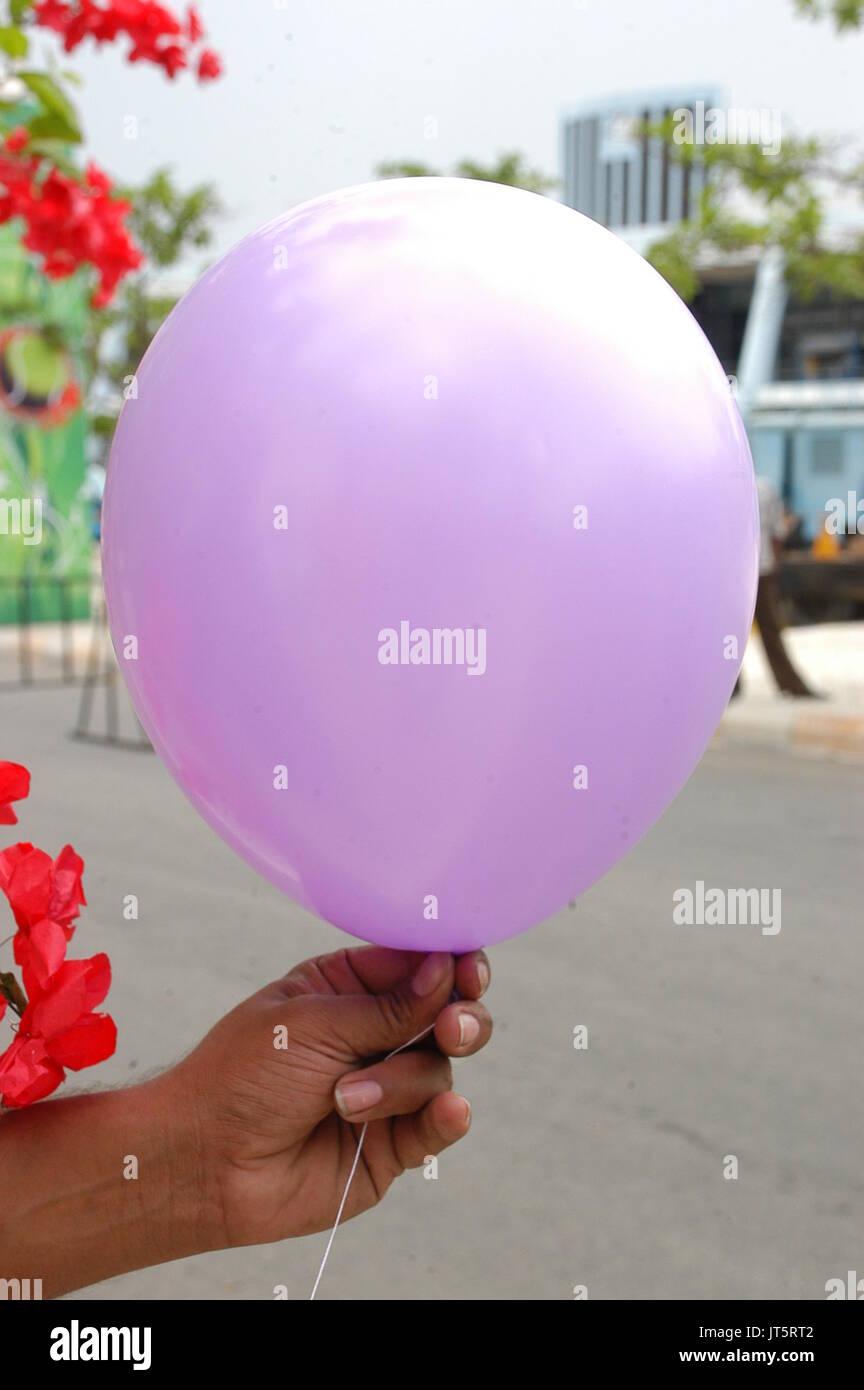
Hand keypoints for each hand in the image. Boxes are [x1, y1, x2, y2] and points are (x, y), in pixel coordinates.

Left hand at [174, 948, 492, 1247]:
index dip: (452, 964)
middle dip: (458, 1018)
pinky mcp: (391, 1145)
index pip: (419, 966)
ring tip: (345, 1102)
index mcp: (349, 987)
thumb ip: (388, 1006)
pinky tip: (450, 1112)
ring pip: (438, 1070)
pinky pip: (437, 1126)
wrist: (204, 1161)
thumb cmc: (242, 1076)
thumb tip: (446, 971)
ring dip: (399, 1083)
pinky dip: (446, 1118)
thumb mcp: (313, 1024)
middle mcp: (374, 1034)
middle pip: (449, 1014)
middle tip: (450, 1028)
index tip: (469, 969)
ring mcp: (385, 1090)